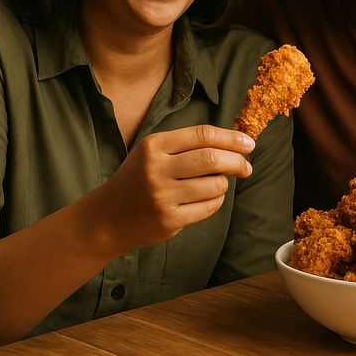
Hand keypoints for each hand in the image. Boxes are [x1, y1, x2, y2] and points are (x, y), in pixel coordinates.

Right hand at [88, 125, 255, 256]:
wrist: (105, 218)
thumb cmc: (138, 179)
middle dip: (237, 162)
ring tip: (215, 184)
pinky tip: (207, 199)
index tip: (249, 144)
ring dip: (223, 184)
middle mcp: (156, 169)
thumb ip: (188, 145)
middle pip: (212, 158)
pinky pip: (209, 207)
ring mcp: (162, 196)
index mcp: (154, 145)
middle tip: (246, 167)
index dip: (232, 138)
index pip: (203, 135)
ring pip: (215, 185)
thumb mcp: (154, 153)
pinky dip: (216, 201)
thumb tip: (237, 143)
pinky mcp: (168, 220)